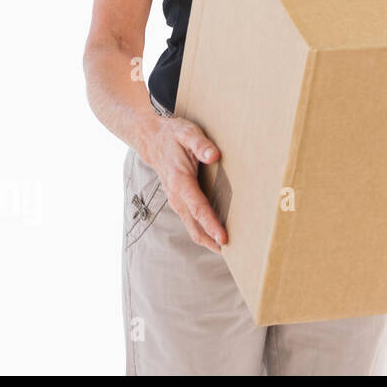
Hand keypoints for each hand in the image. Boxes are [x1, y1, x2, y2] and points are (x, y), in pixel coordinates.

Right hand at [141, 115, 226, 250]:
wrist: (152, 139)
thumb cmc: (174, 135)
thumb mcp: (188, 133)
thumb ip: (201, 145)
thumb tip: (214, 156)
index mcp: (180, 181)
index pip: (198, 207)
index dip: (211, 224)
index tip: (223, 238)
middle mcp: (176, 196)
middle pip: (195, 225)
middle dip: (211, 241)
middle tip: (234, 253)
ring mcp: (177, 201)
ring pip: (192, 227)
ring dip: (208, 240)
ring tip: (229, 251)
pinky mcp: (180, 201)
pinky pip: (192, 221)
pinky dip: (204, 232)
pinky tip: (217, 238)